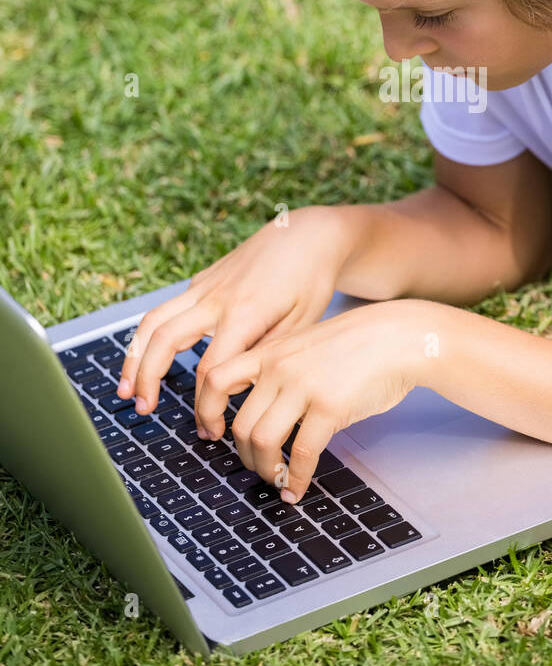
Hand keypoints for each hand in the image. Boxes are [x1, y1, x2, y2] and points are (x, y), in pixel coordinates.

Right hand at [117, 206, 353, 414]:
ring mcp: (204, 286)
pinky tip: (146, 359)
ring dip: (133, 356)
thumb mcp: (301, 325)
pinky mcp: (202, 280)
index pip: (210, 371)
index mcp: (244, 313)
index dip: (205, 407)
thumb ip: (266, 356)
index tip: (211, 430)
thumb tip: (235, 390)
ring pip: (153, 320)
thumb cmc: (310, 282)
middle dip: (146, 378)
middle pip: (163, 340)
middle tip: (143, 410)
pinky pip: (166, 309)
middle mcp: (215, 298)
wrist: (307, 235)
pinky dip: (149, 336)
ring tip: (126, 389)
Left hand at [194, 298, 443, 501]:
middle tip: (259, 468)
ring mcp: (302, 386)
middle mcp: (279, 367)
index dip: (205, 412)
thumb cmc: (359, 346)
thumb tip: (262, 413)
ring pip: (262, 441)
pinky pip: (301, 453)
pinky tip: (297, 488)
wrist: (399, 337)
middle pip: (239, 424)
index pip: (214, 380)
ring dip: (265, 470)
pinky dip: (295, 478)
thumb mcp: (307, 346)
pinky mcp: (329, 407)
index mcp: (270, 351)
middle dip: (244, 457)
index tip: (211, 434)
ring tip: (277, 480)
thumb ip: (282, 371)